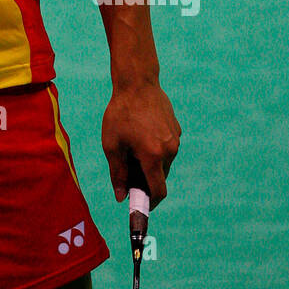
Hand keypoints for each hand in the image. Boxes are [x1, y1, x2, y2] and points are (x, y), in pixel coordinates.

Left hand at [102, 80, 180, 209]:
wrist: (137, 83)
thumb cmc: (120, 113)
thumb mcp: (112, 145)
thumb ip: (118, 173)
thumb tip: (121, 197)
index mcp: (154, 156)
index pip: (158, 191)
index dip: (150, 202)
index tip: (141, 205)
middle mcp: (170, 150)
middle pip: (160, 176)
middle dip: (146, 179)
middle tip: (128, 170)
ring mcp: (175, 138)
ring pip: (164, 162)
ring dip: (150, 162)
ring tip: (132, 145)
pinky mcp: (176, 129)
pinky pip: (166, 147)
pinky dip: (155, 148)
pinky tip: (141, 132)